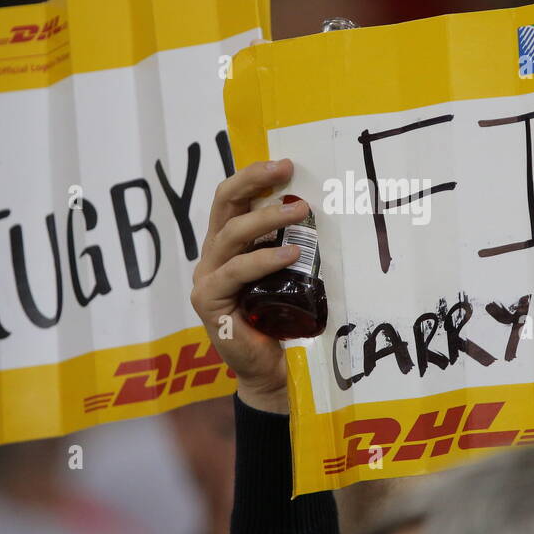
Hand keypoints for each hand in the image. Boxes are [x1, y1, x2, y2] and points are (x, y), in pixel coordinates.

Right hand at [191, 159, 308, 412]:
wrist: (273, 369)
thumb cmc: (284, 319)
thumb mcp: (289, 273)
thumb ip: (292, 244)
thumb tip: (325, 210)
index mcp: (228, 244)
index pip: (233, 198)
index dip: (254, 176)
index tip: (286, 164)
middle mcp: (213, 255)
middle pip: (224, 204)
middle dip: (253, 181)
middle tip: (286, 171)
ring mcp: (207, 278)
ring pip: (231, 235)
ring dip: (266, 218)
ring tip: (300, 211)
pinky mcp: (208, 301)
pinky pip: (235, 272)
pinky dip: (264, 260)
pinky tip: (291, 254)